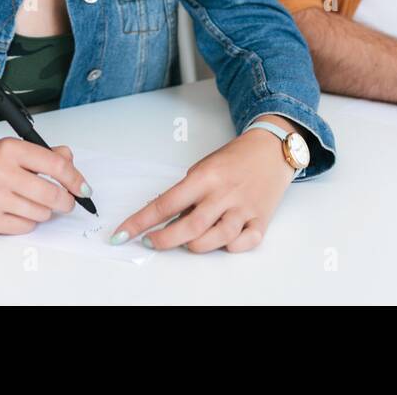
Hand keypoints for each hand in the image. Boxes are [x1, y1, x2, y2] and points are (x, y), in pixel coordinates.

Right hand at [0, 139, 89, 233]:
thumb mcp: (7, 150)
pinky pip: (24, 227)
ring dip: (44, 212)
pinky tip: (16, 212)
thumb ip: (40, 154)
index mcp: (9, 149)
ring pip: (41, 213)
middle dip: (65, 201)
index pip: (56, 165)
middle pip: (52, 194)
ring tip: (31, 203)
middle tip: (65, 202)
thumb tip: (69, 159)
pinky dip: (27, 222)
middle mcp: (1, 172)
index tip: (84, 189)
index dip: (76, 180)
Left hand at [111, 119, 298, 252]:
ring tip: (186, 238)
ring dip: (194, 245)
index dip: (141, 221)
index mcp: (206, 176)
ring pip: (214, 240)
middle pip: (189, 227)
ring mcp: (244, 209)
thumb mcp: (205, 166)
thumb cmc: (236, 157)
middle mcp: (224, 194)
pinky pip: (241, 245)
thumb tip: (169, 218)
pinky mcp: (261, 221)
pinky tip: (221, 239)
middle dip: (163, 240)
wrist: (273, 149)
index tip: (123, 233)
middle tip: (150, 242)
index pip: (166, 203)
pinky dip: (227, 247)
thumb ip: (189, 192)